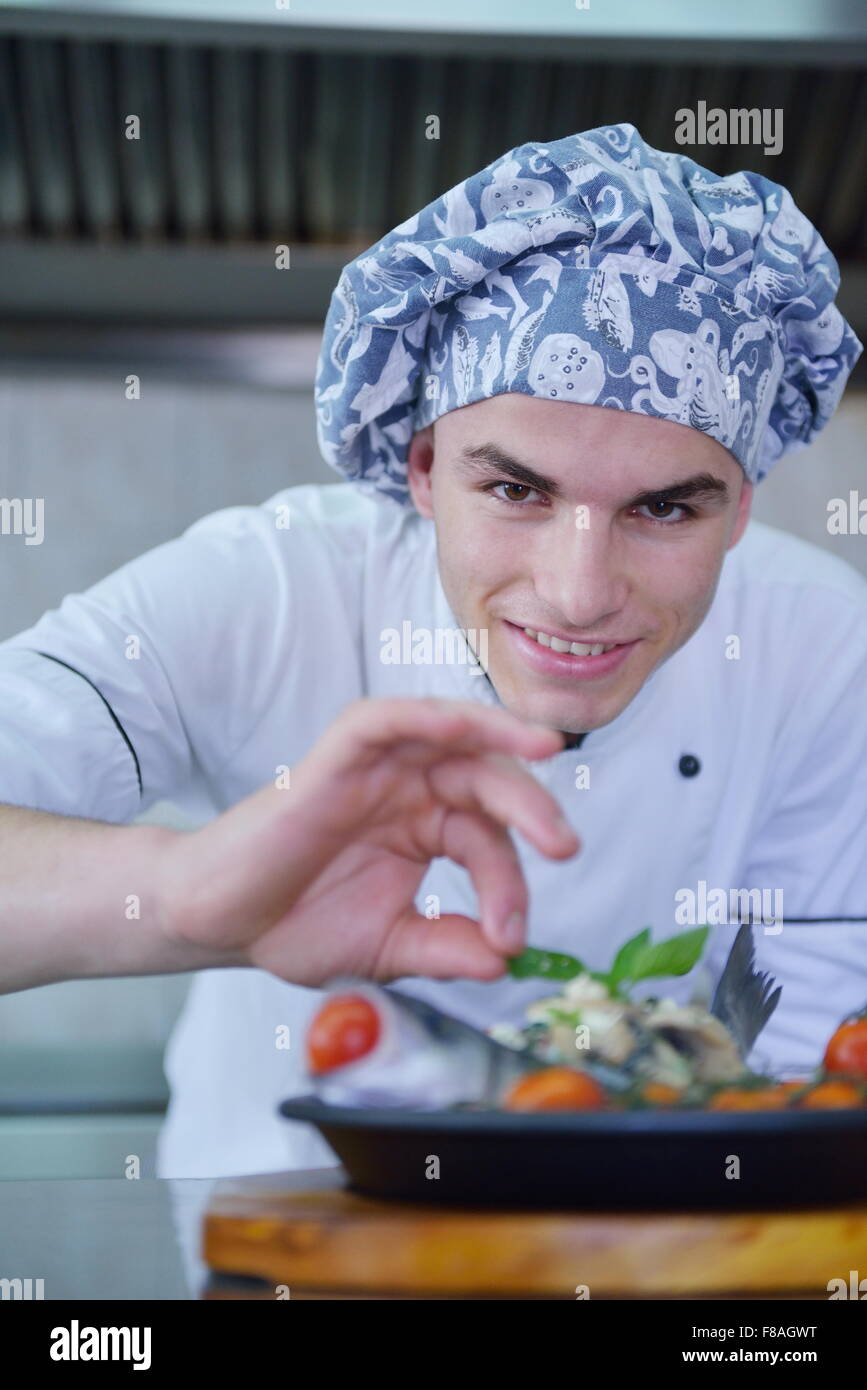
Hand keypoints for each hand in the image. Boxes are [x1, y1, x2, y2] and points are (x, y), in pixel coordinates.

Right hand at [157, 697, 579, 984]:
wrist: (220, 923)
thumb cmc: (294, 925)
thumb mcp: (389, 948)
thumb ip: (446, 949)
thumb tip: (504, 963)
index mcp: (425, 827)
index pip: (487, 842)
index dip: (510, 887)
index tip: (511, 939)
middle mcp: (409, 790)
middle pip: (488, 782)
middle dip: (533, 810)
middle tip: (564, 848)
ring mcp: (376, 769)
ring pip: (452, 735)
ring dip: (501, 736)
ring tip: (546, 751)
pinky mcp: (340, 755)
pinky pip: (390, 721)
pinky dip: (432, 716)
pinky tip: (468, 726)